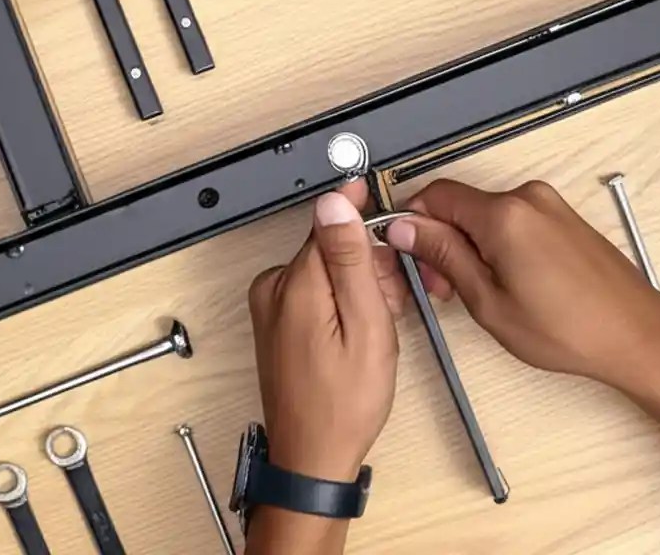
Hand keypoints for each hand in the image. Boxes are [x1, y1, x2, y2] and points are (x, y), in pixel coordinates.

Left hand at [248, 182, 401, 481]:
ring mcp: (269, 306)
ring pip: (324, 270)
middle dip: (366, 265)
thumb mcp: (366, 327)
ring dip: (355, 286)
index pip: (331, 222)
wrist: (312, 456)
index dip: (366, 225)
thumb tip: (336, 203)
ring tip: (375, 325)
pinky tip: (355, 333)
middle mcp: (273, 289)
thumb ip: (351, 260)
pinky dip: (339, 303)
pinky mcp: (274, 322)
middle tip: (391, 303)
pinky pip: (313, 292)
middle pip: (330, 248)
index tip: (389, 221)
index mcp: (295, 285)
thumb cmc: (343, 404)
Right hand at [385, 179, 659, 390]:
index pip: (436, 196)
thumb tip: (407, 228)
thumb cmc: (571, 329)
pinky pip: (514, 222)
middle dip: (442, 241)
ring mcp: (550, 206)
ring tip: (478, 293)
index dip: (411, 222)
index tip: (404, 250)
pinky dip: (498, 246)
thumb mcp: (488, 302)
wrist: (635, 335)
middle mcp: (528, 199)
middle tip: (442, 286)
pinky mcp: (563, 219)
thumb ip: (444, 256)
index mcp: (505, 214)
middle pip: (461, 206)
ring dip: (470, 247)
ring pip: (487, 216)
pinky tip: (505, 284)